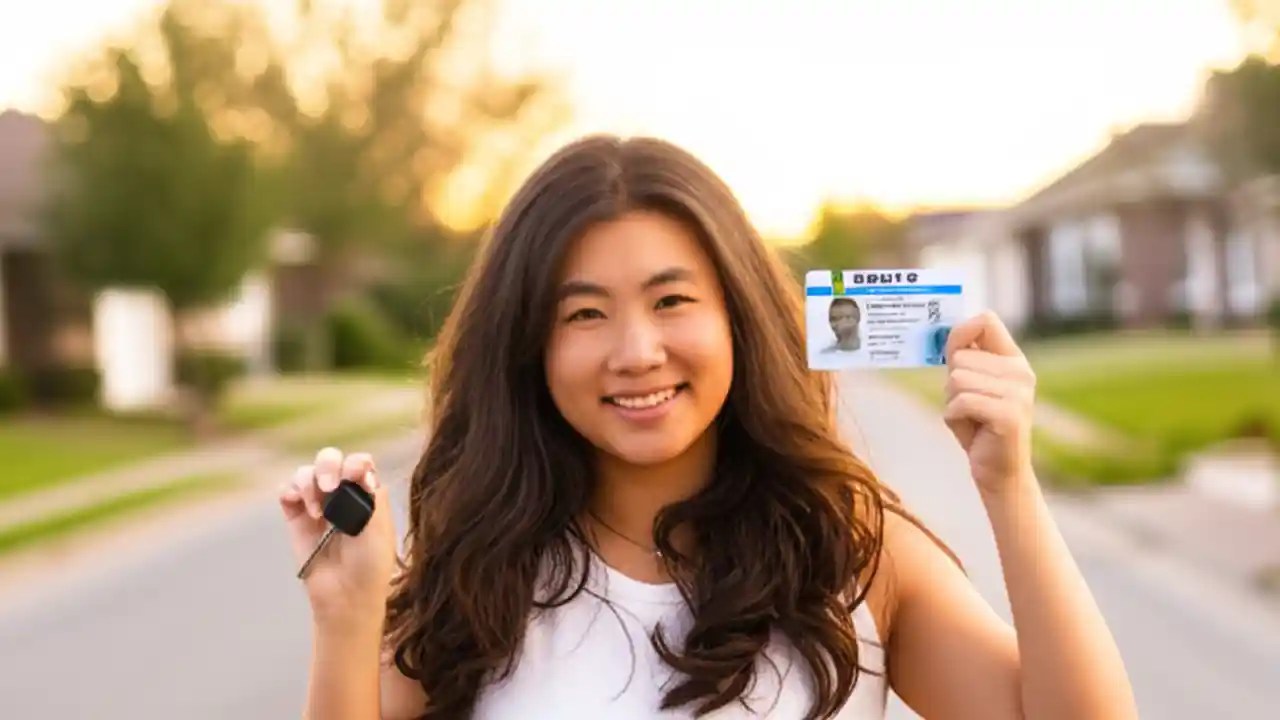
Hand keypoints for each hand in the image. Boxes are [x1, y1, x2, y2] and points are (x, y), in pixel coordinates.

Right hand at [279, 446, 397, 624]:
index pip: (358, 463)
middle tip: (330, 487)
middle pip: (330, 460)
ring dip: (309, 483)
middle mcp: (342, 493)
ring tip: (317, 512)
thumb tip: (363, 469)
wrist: (346, 596)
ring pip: (306, 473)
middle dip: (327, 465)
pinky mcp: (296, 518)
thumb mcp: (379, 530)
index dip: (354, 463)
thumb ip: (371, 498)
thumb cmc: (370, 565)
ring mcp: (318, 504)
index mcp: (367, 493)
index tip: (353, 476)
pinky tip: (302, 509)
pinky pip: (287, 492)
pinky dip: (290, 492)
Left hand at [942, 311, 1036, 496]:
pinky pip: (959, 403)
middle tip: (969, 406)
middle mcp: (1021, 372)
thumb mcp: (970, 385)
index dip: (960, 333)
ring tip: (972, 418)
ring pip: (956, 379)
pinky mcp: (1008, 415)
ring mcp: (1018, 393)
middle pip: (960, 355)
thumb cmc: (979, 426)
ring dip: (952, 402)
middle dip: (951, 384)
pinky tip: (972, 430)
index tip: (953, 355)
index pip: (986, 320)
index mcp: (1014, 359)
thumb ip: (963, 357)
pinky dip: (953, 417)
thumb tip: (949, 328)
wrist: (1000, 472)